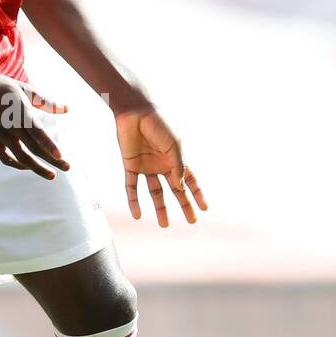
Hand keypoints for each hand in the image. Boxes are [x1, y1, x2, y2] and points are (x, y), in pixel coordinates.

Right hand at [0, 69, 69, 179]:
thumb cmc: (1, 87)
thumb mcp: (25, 89)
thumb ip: (46, 102)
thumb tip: (68, 109)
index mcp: (20, 111)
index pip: (37, 132)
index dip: (49, 145)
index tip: (61, 156)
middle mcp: (10, 125)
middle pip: (33, 148)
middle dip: (51, 160)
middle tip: (68, 167)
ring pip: (20, 157)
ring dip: (37, 168)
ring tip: (52, 175)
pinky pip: (6, 158)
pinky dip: (18, 165)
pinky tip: (29, 167)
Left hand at [115, 107, 206, 226]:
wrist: (135, 112)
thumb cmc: (159, 124)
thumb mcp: (174, 146)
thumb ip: (178, 167)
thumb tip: (181, 188)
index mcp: (176, 157)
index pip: (190, 180)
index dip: (197, 193)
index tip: (205, 208)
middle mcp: (162, 164)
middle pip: (176, 190)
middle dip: (184, 205)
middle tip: (192, 221)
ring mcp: (146, 166)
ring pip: (155, 192)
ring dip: (160, 208)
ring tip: (165, 225)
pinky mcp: (130, 165)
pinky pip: (131, 187)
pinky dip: (134, 201)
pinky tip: (137, 215)